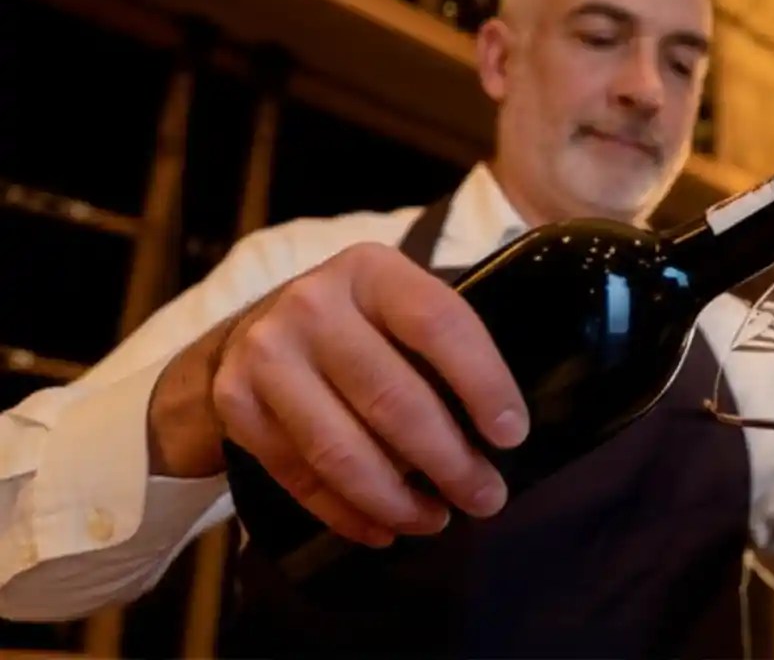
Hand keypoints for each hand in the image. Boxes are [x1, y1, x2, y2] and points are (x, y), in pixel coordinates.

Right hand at [168, 242, 528, 547]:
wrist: (251, 333)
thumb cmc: (356, 326)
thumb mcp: (398, 307)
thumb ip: (446, 346)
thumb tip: (504, 429)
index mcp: (372, 270)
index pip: (438, 324)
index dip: (482, 383)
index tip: (512, 435)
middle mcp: (313, 304)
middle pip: (392, 399)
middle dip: (449, 462)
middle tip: (487, 498)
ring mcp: (266, 354)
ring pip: (342, 450)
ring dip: (398, 500)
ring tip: (438, 520)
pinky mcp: (235, 405)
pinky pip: (302, 476)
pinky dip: (349, 513)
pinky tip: (385, 528)